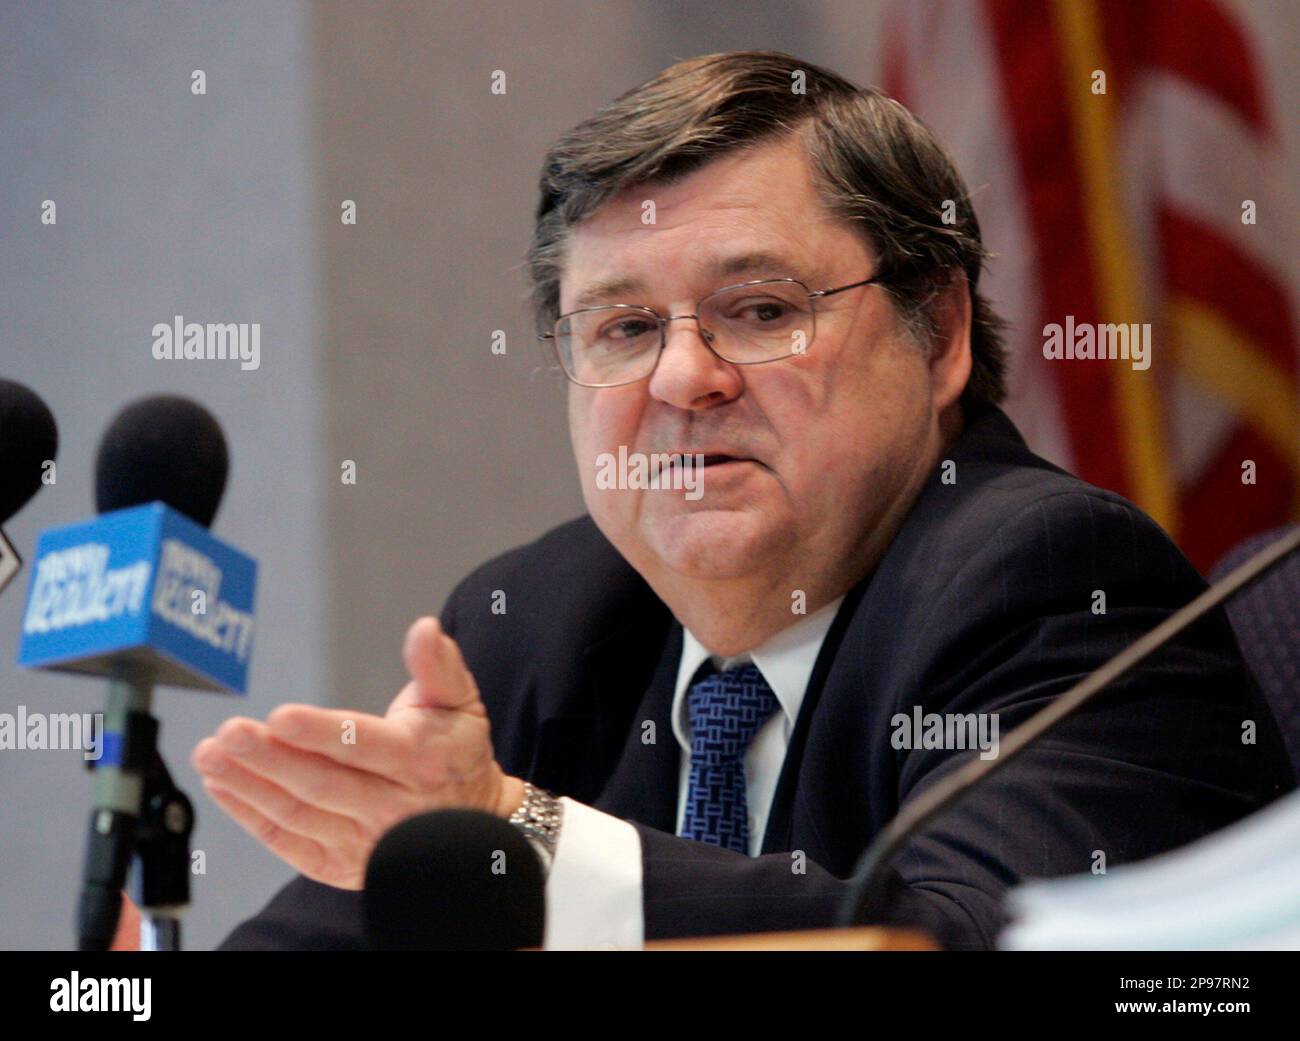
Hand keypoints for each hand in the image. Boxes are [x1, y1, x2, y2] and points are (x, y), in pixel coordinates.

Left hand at [191, 616, 524, 889]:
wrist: (471, 824)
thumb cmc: (457, 753)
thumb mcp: (461, 703)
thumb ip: (438, 666)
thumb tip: (425, 628)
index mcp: (419, 761)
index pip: (364, 746)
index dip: (320, 733)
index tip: (281, 717)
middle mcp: (391, 807)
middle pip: (321, 783)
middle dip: (269, 758)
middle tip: (228, 734)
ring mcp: (363, 840)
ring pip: (297, 813)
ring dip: (248, 785)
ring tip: (210, 755)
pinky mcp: (338, 863)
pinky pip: (286, 841)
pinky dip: (249, 814)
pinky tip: (221, 785)